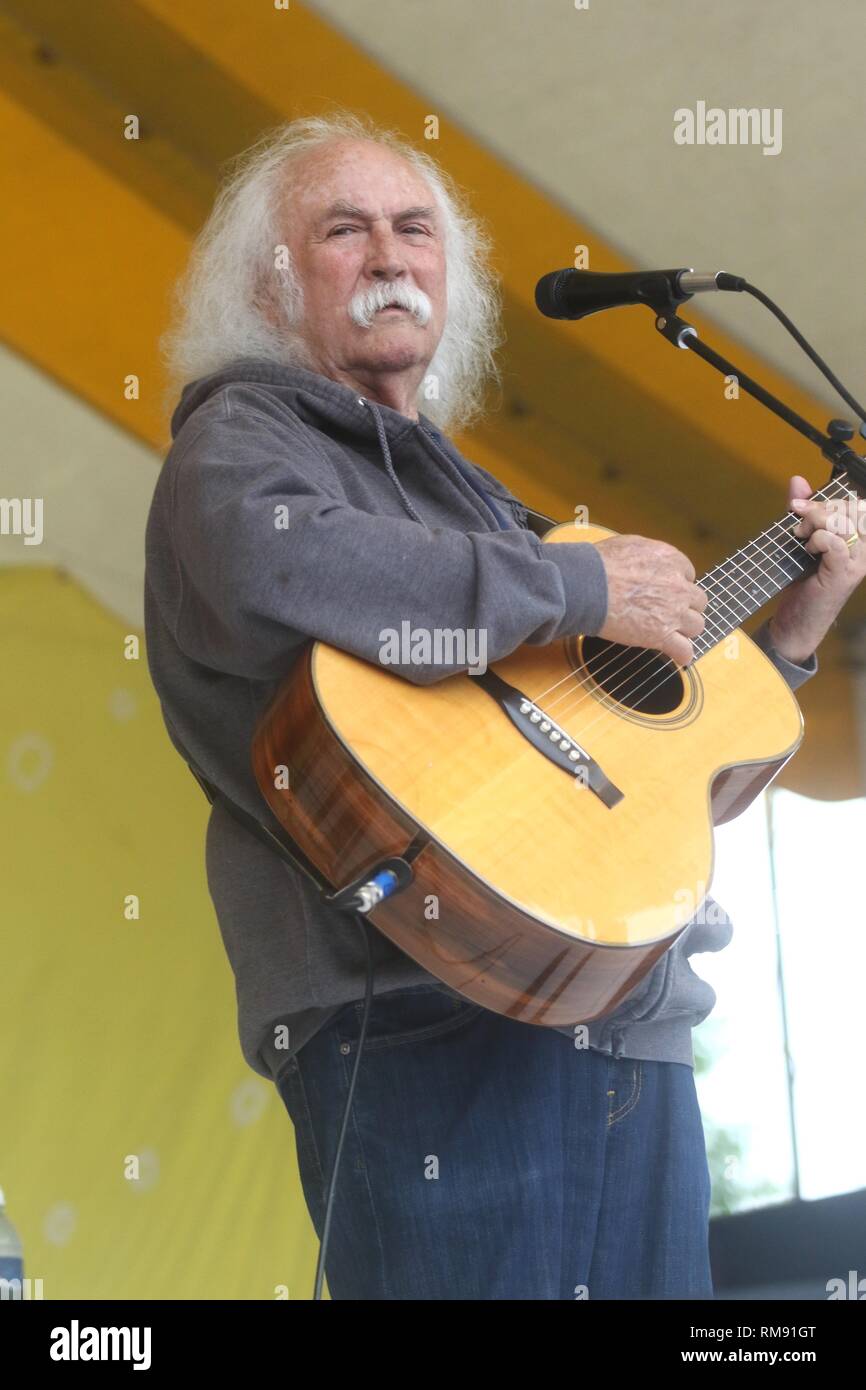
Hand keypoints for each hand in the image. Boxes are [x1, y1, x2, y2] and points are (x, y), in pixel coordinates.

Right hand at [594, 533, 707, 665]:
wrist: (588, 586)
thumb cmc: (600, 564)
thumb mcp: (630, 544)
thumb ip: (648, 554)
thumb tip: (646, 563)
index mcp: (671, 561)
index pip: (688, 575)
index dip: (677, 584)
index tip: (666, 591)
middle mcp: (678, 586)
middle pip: (697, 601)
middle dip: (685, 606)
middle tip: (669, 612)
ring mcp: (673, 612)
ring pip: (697, 625)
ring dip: (686, 630)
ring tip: (673, 634)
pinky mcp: (662, 635)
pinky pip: (685, 650)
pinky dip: (682, 654)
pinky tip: (678, 656)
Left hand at [768, 475, 865, 663]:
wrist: (795, 621)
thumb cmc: (802, 583)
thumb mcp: (802, 539)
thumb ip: (804, 510)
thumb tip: (798, 480)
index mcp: (860, 539)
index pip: (858, 504)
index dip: (831, 500)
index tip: (801, 507)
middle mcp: (864, 549)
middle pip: (851, 508)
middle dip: (819, 509)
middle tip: (798, 526)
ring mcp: (857, 562)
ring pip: (843, 522)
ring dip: (815, 523)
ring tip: (800, 537)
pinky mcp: (843, 574)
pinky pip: (835, 542)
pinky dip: (816, 540)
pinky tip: (808, 550)